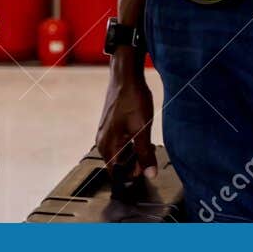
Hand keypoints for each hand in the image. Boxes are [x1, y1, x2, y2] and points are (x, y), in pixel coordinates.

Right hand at [97, 59, 157, 185]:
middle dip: (135, 163)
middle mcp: (102, 141)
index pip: (116, 173)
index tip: (145, 173)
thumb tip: (150, 174)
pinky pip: (119, 142)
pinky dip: (130, 143)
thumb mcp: (142, 128)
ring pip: (120, 152)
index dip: (131, 176)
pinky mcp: (109, 125)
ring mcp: (104, 133)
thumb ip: (145, 153)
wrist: (126, 76)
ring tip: (147, 144)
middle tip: (150, 155)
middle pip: (118, 164)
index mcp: (107, 145)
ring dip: (134, 153)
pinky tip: (141, 134)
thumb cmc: (132, 99)